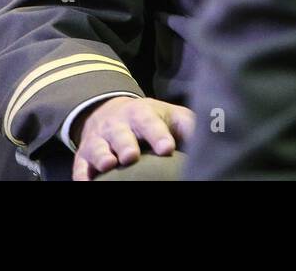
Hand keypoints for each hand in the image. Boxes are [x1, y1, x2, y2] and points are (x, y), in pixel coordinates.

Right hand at [72, 96, 194, 180]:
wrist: (110, 112)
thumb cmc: (150, 120)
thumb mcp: (170, 117)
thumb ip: (189, 126)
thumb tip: (215, 135)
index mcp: (141, 114)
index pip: (150, 122)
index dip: (158, 134)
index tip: (167, 148)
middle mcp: (117, 125)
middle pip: (121, 133)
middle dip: (126, 144)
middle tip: (132, 156)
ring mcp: (99, 139)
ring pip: (97, 147)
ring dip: (101, 155)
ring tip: (108, 165)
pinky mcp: (84, 155)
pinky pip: (80, 165)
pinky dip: (81, 174)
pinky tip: (85, 184)